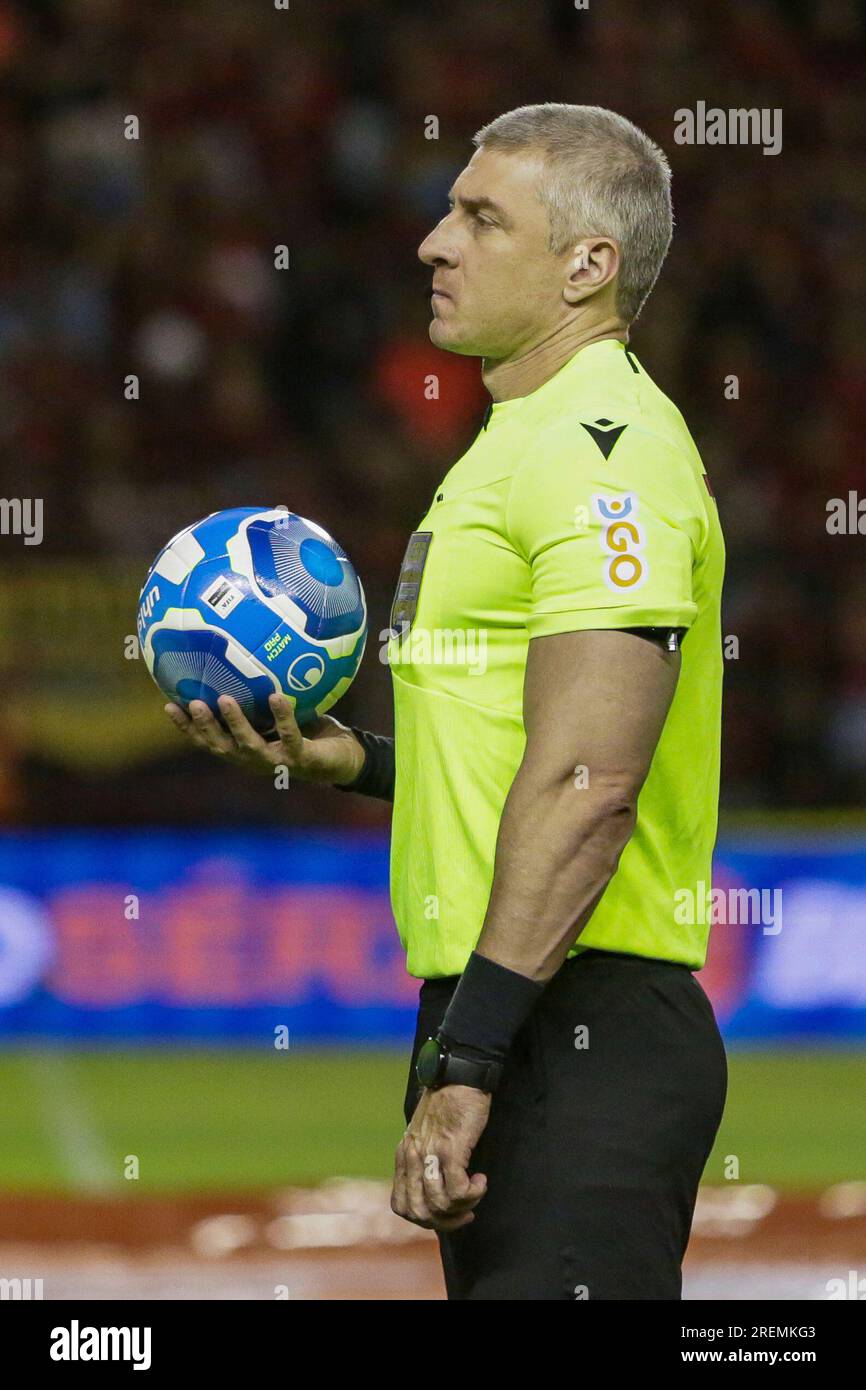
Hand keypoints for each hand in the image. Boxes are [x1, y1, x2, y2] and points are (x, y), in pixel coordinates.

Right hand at [164, 693, 366, 785]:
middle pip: (220, 747)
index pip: (209, 740)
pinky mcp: (301, 759)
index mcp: (245, 750)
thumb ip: (262, 692)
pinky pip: (290, 735)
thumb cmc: (309, 732)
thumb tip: (244, 654)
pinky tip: (277, 697)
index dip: (186, 727)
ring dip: (235, 724)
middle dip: (203, 728)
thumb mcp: (281, 712)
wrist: (344, 759)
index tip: (167, 705)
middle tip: (190, 703)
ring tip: (224, 700)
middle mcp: (255, 760)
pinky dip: (282, 716)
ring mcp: (277, 762)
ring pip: (249, 745)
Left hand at [391, 1085, 490, 1231]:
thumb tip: (434, 1186)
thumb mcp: (426, 1132)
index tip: (445, 1212)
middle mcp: (412, 1157)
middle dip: (444, 1222)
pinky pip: (457, 1189)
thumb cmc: (449, 1102)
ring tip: (476, 1192)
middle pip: (418, 1211)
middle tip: (465, 1213)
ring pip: (438, 1205)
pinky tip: (482, 1180)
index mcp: (404, 1154)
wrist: (460, 1074)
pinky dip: (472, 1193)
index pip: (401, 1205)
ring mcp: (430, 1153)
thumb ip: (424, 1156)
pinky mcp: (451, 1148)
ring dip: (462, 1208)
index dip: (424, 1219)